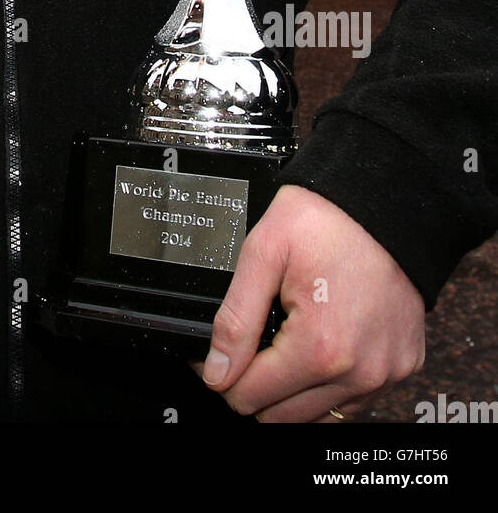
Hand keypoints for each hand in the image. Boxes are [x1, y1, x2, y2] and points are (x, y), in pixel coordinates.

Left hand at [191, 184, 425, 422]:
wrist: (384, 202)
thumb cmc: (328, 219)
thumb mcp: (264, 253)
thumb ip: (236, 318)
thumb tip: (216, 370)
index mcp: (321, 348)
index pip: (250, 396)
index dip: (222, 375)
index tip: (214, 356)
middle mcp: (359, 372)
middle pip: (280, 415)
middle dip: (254, 384)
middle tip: (248, 344)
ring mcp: (385, 373)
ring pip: (317, 415)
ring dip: (292, 390)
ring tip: (283, 341)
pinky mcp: (402, 367)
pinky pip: (353, 400)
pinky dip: (328, 385)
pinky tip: (316, 348)